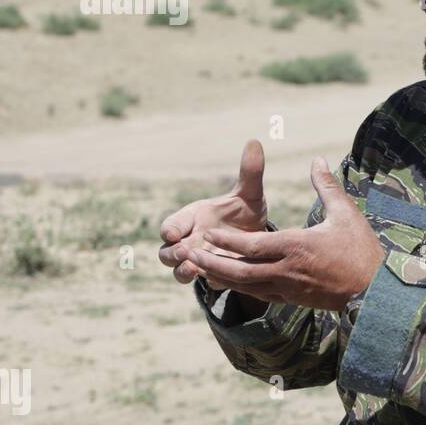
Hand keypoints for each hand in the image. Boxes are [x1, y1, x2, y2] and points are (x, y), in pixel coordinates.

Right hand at [159, 139, 268, 287]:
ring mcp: (199, 261)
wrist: (259, 237)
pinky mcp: (214, 275)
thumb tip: (255, 142)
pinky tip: (220, 279)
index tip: (173, 233)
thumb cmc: (244, 211)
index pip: (172, 225)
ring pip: (179, 271)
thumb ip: (250, 172)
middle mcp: (190, 241)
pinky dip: (210, 280)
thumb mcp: (249, 194)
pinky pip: (206, 282)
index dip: (170, 229)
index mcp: (193, 219)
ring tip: (193, 269)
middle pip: (167, 252)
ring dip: (183, 271)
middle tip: (183, 252)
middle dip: (172, 254)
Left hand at [181, 156, 383, 311]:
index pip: (253, 246)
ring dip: (222, 276)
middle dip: (212, 262)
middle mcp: (288, 271)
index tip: (207, 233)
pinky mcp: (294, 300)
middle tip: (189, 253)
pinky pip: (260, 294)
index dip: (227, 241)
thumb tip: (317, 159)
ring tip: (200, 267)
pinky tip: (231, 281)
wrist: (376, 291)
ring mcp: (290, 289)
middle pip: (241, 270)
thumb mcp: (345, 214)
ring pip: (246, 286)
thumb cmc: (362, 250)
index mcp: (297, 247)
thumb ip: (326, 186)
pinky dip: (241, 287)